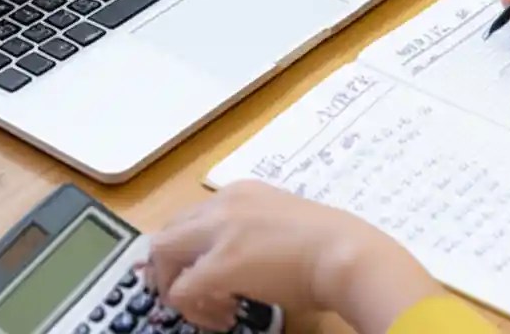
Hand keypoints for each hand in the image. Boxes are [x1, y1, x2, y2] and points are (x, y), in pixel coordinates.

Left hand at [148, 181, 440, 332]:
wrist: (346, 254)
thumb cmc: (329, 247)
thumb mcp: (281, 225)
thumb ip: (251, 234)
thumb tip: (238, 264)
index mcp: (239, 192)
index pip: (189, 219)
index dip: (187, 253)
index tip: (199, 278)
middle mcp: (223, 204)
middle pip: (167, 234)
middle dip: (169, 271)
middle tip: (190, 298)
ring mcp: (219, 231)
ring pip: (162, 256)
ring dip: (177, 288)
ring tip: (213, 310)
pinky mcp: (220, 263)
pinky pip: (181, 289)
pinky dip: (193, 309)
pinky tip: (224, 317)